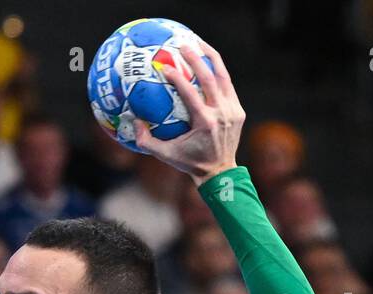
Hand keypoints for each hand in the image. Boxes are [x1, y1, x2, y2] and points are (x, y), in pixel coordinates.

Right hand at [134, 39, 244, 184]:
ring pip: (223, 76)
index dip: (176, 77)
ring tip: (198, 43)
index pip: (190, 93)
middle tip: (181, 45)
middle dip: (196, 58)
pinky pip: (228, 85)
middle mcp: (221, 113)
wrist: (220, 172)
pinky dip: (218, 71)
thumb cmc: (190, 163)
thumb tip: (133, 123)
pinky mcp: (238, 110)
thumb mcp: (166, 155)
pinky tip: (208, 61)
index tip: (164, 66)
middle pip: (210, 78)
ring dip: (211, 57)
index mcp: (204, 123)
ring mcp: (232, 110)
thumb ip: (147, 142)